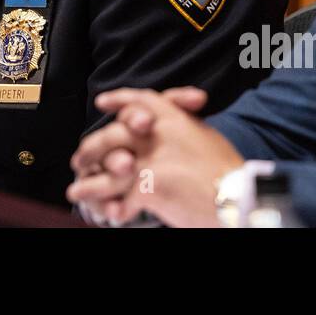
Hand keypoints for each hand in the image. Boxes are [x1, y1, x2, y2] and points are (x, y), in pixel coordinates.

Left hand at [67, 87, 242, 227]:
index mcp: (171, 117)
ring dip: (89, 184)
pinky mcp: (147, 186)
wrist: (239, 195)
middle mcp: (155, 133)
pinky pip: (120, 199)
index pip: (138, 99)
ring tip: (76, 193)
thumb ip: (181, 128)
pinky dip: (114, 210)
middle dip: (91, 149)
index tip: (101, 103)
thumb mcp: (204, 135)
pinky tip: (109, 215)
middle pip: (111, 135)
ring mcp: (149, 159)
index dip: (118, 100)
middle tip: (79, 160)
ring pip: (108, 170)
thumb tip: (163, 130)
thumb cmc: (227, 170)